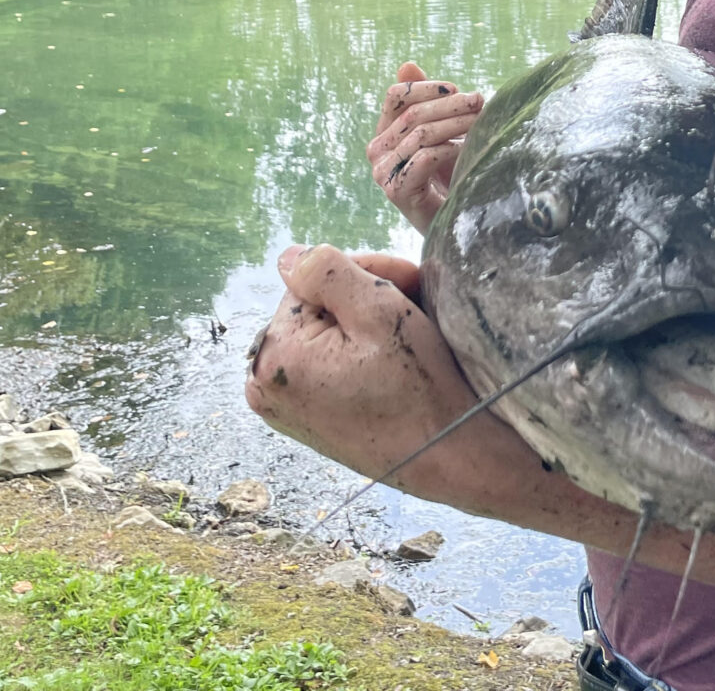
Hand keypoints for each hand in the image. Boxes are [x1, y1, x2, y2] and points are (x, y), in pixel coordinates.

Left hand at [243, 244, 479, 486]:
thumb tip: (288, 256)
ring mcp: (282, 407)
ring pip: (324, 331)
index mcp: (275, 356)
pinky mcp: (304, 420)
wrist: (450, 458)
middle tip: (414, 302)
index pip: (313, 280)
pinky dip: (357, 353)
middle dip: (364, 298)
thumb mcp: (379, 312)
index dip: (364, 275)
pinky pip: (326, 363)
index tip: (408, 284)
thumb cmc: (420, 387)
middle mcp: (264, 385)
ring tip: (407, 333)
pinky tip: (392, 361)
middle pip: (315, 306)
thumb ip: (327, 273)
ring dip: (365, 323)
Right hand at [366, 61, 483, 231]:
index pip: (397, 95)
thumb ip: (427, 102)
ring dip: (457, 125)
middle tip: (482, 102)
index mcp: (384, 133)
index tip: (459, 90)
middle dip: (452, 105)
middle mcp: (376, 152)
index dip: (428, 88)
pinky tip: (469, 151)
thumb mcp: (441, 133)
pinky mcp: (396, 192)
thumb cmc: (451, 176)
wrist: (456, 223)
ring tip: (483, 123)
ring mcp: (383, 174)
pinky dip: (451, 149)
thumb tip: (407, 64)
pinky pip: (424, 158)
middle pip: (412, 113)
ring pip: (420, 134)